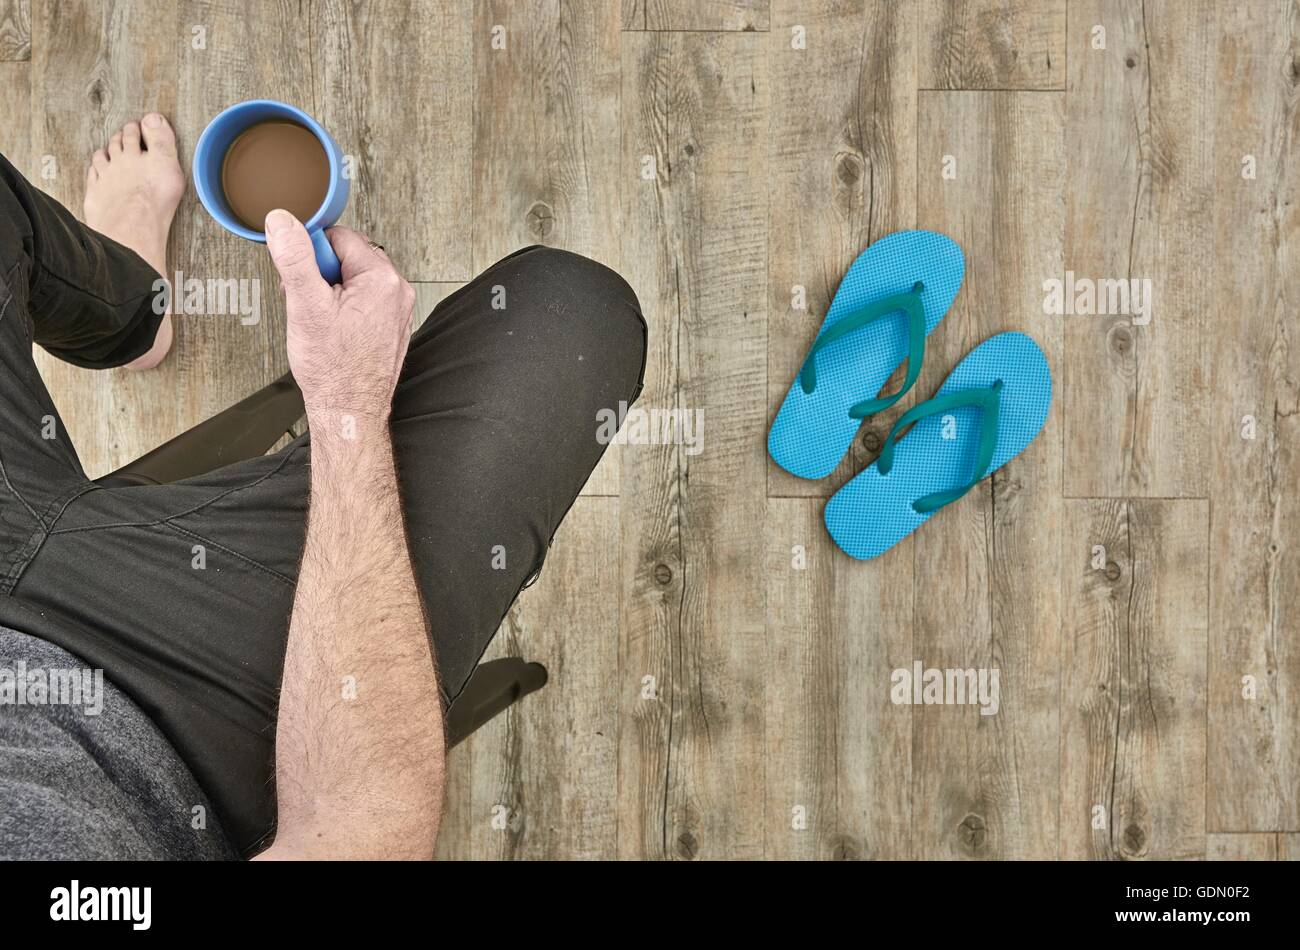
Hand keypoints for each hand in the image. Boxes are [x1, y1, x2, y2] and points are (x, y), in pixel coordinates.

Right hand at [265, 209, 414, 422]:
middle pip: (347, 258)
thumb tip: (283, 222)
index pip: (339, 237)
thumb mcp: (305, 306)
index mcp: (382, 279)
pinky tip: (332, 332)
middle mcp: (397, 292)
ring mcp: (397, 310)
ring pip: (352, 281)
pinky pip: (362, 302)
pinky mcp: (390, 326)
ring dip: (329, 293)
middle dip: (320, 275)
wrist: (348, 411)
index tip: (301, 278)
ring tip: (318, 322)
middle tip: (307, 304)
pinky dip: (342, 310)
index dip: (312, 255)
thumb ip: (295, 259)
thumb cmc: (333, 369)